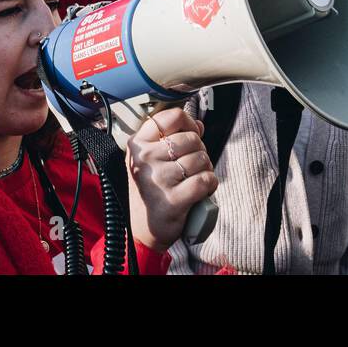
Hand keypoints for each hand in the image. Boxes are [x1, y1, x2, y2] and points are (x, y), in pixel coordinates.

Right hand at [126, 108, 217, 251]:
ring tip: (195, 180)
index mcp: (138, 144)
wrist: (142, 229)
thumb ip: (170, 138)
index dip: (189, 124)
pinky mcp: (172, 200)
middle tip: (191, 168)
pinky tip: (201, 191)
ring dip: (205, 170)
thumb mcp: (150, 160)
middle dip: (199, 152)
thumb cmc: (150, 191)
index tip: (192, 135)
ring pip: (201, 159)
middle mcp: (145, 159)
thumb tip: (197, 124)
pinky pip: (205, 180)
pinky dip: (210, 185)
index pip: (172, 117)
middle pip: (192, 138)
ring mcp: (157, 179)